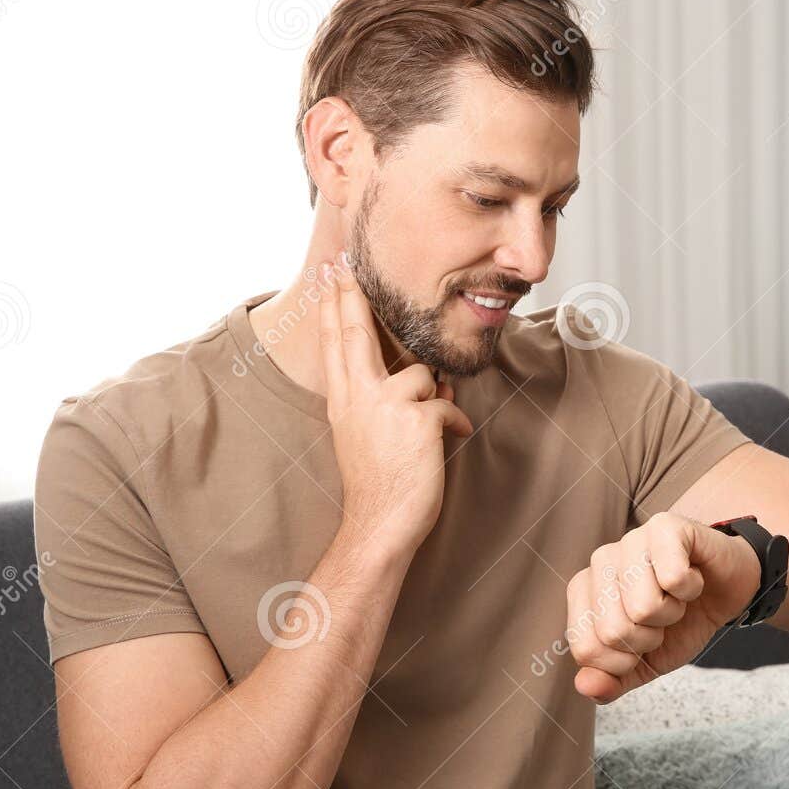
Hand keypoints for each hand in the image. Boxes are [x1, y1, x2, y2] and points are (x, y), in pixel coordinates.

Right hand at [317, 254, 472, 559]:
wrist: (380, 525)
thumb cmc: (379, 487)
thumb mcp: (372, 437)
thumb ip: (394, 403)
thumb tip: (432, 380)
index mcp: (343, 402)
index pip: (336, 345)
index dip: (333, 308)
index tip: (331, 276)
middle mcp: (358, 398)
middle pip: (355, 333)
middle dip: (350, 294)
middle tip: (345, 264)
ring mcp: (386, 406)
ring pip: (422, 374)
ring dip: (436, 398)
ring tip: (432, 431)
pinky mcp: (416, 419)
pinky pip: (448, 403)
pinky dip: (456, 422)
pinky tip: (454, 439)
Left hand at [565, 512, 761, 703]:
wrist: (727, 591)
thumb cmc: (682, 623)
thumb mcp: (646, 663)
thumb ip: (613, 680)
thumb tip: (586, 687)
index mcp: (584, 592)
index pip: (585, 648)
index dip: (622, 662)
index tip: (643, 643)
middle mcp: (600, 562)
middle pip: (614, 631)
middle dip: (650, 638)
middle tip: (664, 618)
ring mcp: (630, 540)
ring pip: (643, 607)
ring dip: (672, 613)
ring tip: (677, 596)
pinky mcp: (665, 526)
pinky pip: (673, 578)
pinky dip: (692, 589)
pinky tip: (693, 577)